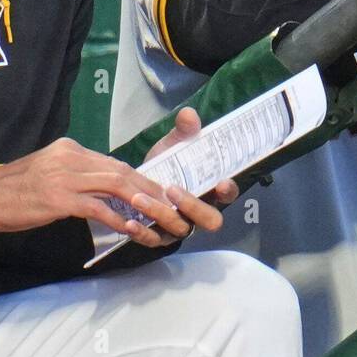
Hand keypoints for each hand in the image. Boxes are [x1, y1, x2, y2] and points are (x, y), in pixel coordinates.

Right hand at [0, 109, 234, 248]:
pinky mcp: (59, 198)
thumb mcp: (49, 171)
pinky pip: (97, 207)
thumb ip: (76, 174)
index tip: (160, 191)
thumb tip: (102, 187)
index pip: (114, 162)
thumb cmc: (16, 190)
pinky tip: (132, 228)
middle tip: (173, 203)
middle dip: (150, 187)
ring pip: (115, 184)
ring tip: (162, 215)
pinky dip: (117, 217)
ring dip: (142, 201)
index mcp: (71, 150)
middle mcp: (72, 157)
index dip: (140, 177)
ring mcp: (65, 176)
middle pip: (121, 170)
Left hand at [140, 107, 237, 245]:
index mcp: (210, 189)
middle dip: (193, 206)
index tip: (221, 183)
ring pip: (180, 229)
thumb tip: (188, 115)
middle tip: (172, 189)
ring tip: (139, 199)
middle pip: (210, 220)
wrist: (136, 181)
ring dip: (160, 215)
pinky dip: (142, 233)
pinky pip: (155, 241)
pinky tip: (129, 222)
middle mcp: (199, 212)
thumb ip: (183, 132)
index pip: (228, 194)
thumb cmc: (165, 165)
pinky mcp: (159, 237)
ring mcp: (180, 227)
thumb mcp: (173, 146)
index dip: (228, 191)